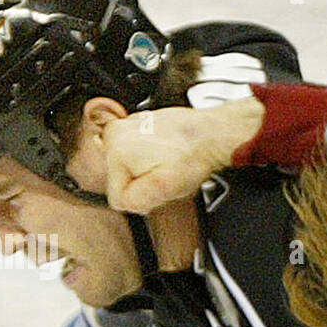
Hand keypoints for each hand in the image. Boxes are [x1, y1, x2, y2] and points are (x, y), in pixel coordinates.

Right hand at [103, 98, 265, 213]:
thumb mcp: (164, 189)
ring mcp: (126, 126)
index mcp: (116, 150)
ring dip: (148, 172)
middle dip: (143, 185)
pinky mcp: (137, 124)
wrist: (211, 133)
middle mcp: (114, 134)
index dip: (141, 199)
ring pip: (129, 169)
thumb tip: (123, 202)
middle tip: (166, 176)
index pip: (117, 197)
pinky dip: (152, 157)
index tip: (158, 189)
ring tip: (169, 164)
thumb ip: (136, 200)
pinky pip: (137, 155)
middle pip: (122, 181)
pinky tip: (168, 155)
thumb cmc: (194, 156)